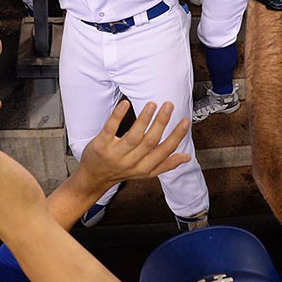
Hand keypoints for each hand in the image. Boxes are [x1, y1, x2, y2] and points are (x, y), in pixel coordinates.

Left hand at [76, 101, 190, 194]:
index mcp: (144, 168)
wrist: (93, 178)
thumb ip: (165, 164)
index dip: (176, 137)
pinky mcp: (101, 145)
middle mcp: (131, 162)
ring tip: (152, 104)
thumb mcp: (145, 173)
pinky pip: (110, 129)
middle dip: (161, 122)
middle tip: (169, 105)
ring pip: (133, 136)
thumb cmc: (120, 171)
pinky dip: (118, 116)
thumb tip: (187, 157)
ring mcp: (115, 154)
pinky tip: (125, 104)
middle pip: (150, 142)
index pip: (164, 151)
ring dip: (144, 119)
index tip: (185, 121)